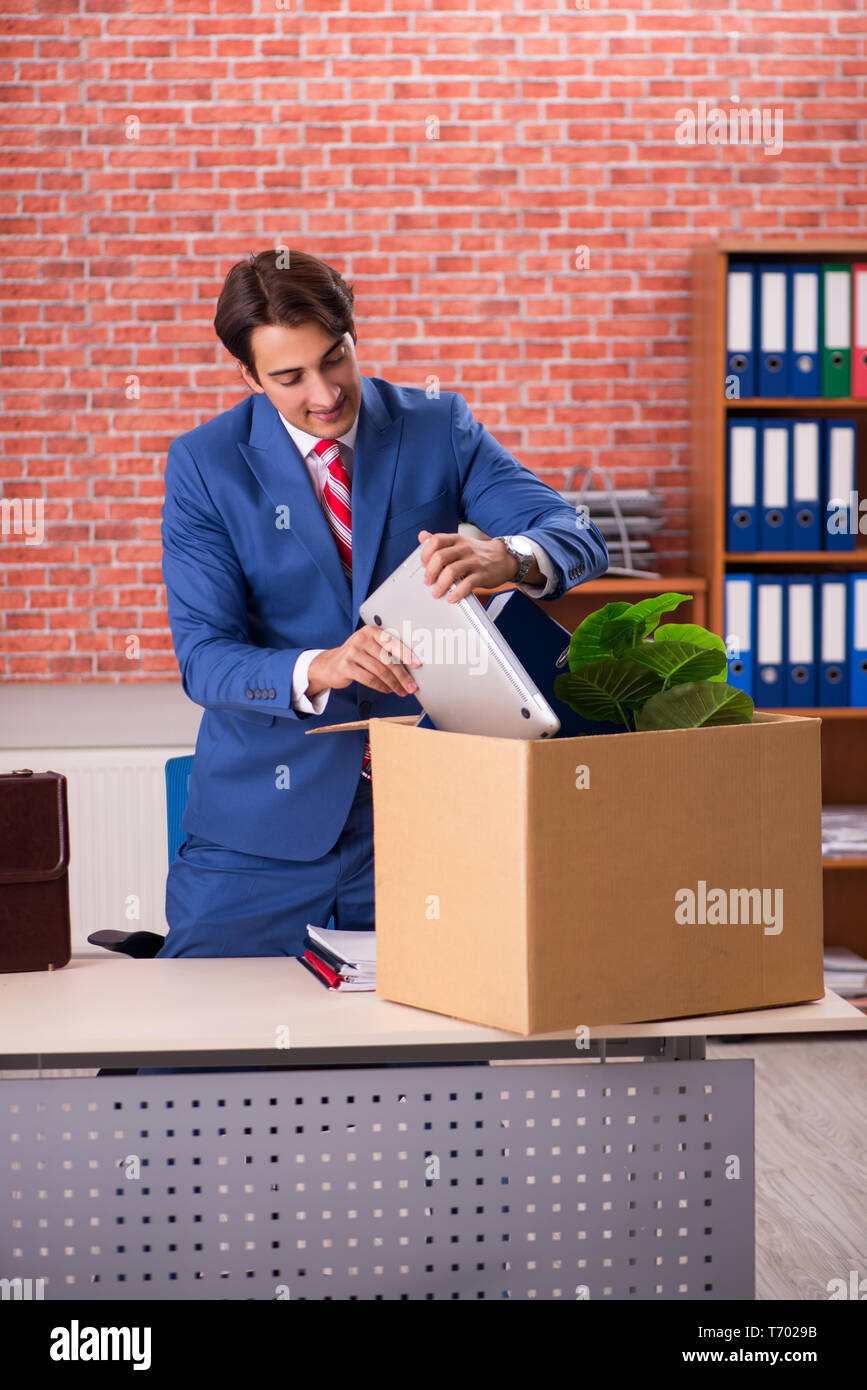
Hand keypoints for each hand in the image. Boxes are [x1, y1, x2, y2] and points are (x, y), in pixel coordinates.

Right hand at [307, 627, 422, 697]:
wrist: (330, 665)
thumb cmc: (357, 656)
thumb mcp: (370, 647)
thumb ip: (387, 651)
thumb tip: (412, 665)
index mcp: (371, 631)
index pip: (392, 642)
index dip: (407, 654)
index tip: (418, 664)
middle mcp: (361, 639)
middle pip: (388, 660)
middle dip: (402, 676)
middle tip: (412, 687)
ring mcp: (352, 652)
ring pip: (380, 671)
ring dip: (394, 684)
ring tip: (401, 691)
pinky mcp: (346, 666)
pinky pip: (369, 679)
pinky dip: (381, 687)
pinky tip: (387, 690)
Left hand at [417, 530, 517, 602]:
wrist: (505, 558)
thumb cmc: (478, 553)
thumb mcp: (459, 542)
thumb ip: (441, 541)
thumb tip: (422, 536)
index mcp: (456, 540)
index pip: (436, 540)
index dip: (425, 553)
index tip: (423, 564)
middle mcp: (464, 549)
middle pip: (440, 556)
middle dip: (430, 572)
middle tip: (427, 582)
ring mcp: (474, 562)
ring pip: (451, 571)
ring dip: (440, 585)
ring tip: (437, 593)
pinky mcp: (482, 575)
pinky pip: (467, 584)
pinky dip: (457, 593)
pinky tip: (452, 598)